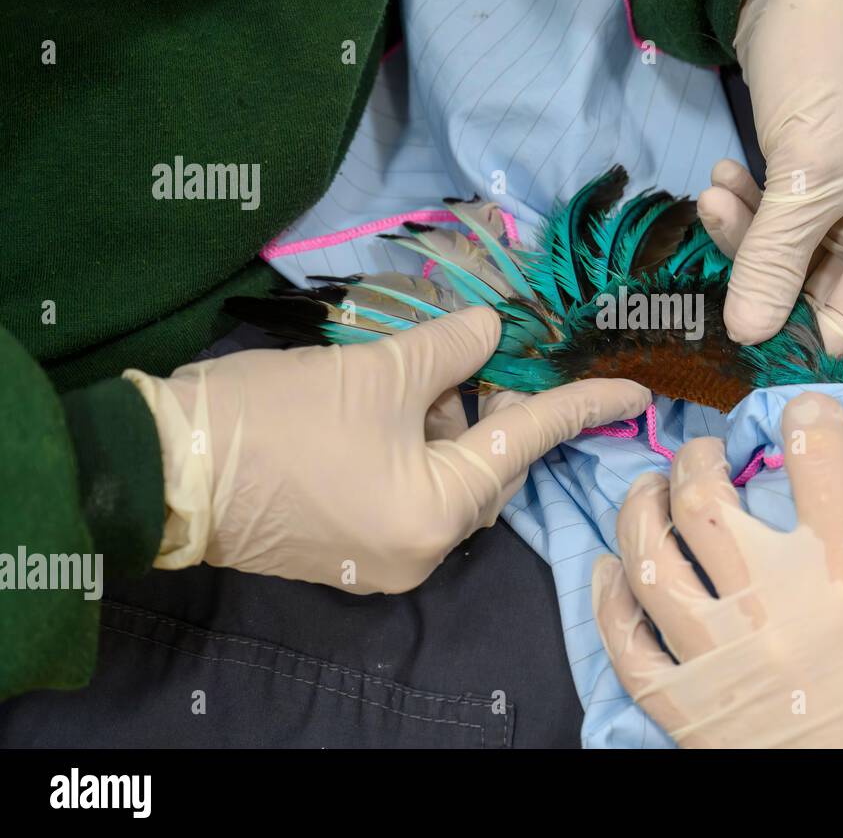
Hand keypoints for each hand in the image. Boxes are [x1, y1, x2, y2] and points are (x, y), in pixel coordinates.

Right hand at [126, 307, 649, 591]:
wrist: (160, 468)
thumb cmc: (276, 420)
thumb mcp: (376, 372)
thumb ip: (451, 348)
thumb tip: (494, 331)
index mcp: (437, 515)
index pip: (526, 446)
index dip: (581, 406)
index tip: (634, 391)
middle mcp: (420, 551)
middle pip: (487, 468)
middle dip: (494, 407)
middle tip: (497, 352)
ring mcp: (382, 558)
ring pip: (446, 478)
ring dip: (448, 421)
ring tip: (426, 369)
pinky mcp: (349, 548)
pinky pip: (410, 493)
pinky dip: (416, 447)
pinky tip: (396, 402)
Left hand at [591, 392, 842, 747]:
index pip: (816, 463)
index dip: (811, 419)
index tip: (807, 411)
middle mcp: (769, 608)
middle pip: (702, 498)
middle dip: (699, 456)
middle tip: (708, 453)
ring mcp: (718, 660)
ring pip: (648, 556)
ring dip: (640, 508)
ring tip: (651, 491)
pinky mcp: (686, 712)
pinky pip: (624, 645)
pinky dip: (608, 600)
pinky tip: (613, 570)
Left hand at [715, 0, 842, 355]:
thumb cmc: (827, 77)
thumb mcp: (804, 178)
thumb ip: (775, 261)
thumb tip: (748, 337)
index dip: (802, 329)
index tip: (747, 331)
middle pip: (815, 291)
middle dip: (762, 270)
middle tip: (720, 225)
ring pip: (785, 258)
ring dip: (743, 234)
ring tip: (714, 193)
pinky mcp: (807, 186)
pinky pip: (773, 224)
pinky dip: (744, 208)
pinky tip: (722, 176)